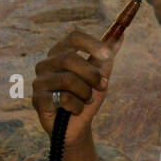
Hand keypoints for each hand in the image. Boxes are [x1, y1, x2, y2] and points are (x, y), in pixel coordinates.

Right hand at [32, 28, 124, 147]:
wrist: (76, 126)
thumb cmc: (86, 97)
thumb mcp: (100, 75)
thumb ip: (108, 55)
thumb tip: (122, 34)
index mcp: (60, 53)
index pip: (73, 38)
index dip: (91, 44)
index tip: (108, 55)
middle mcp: (46, 64)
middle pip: (70, 59)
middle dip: (92, 75)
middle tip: (103, 86)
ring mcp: (39, 81)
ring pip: (68, 80)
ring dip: (86, 93)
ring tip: (86, 100)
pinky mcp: (38, 99)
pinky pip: (63, 99)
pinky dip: (77, 107)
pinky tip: (73, 110)